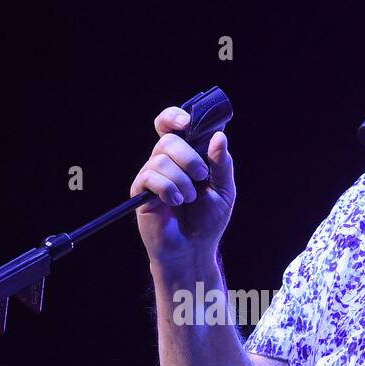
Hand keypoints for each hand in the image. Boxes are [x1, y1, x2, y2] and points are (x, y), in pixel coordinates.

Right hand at [130, 107, 235, 270]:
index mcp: (185, 156)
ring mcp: (152, 176)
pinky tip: (176, 202)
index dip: (173, 117)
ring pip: (160, 159)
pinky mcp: (140, 192)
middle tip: (201, 176)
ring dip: (181, 180)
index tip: (186, 122)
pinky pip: (150, 178)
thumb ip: (222, 164)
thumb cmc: (209, 220)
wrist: (194, 248)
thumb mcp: (224, 190)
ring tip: (189, 199)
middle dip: (188, 156)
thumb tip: (219, 136)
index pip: (170, 125)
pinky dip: (168, 189)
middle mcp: (166, 162)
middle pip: (167, 139)